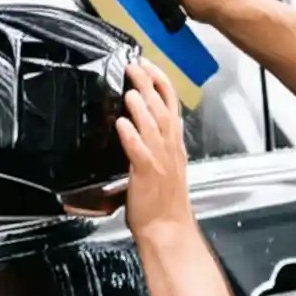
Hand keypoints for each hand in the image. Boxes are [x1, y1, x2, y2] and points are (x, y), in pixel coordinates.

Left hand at [115, 58, 193, 241]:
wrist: (168, 230)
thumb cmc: (163, 203)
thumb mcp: (162, 167)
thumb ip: (151, 145)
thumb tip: (133, 126)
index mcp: (174, 145)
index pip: (171, 104)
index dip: (160, 81)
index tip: (147, 64)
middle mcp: (170, 149)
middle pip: (162, 108)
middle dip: (149, 84)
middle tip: (134, 65)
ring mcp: (161, 161)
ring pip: (154, 127)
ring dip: (141, 106)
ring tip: (130, 90)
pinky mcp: (147, 175)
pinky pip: (139, 151)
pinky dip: (131, 135)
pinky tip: (121, 123)